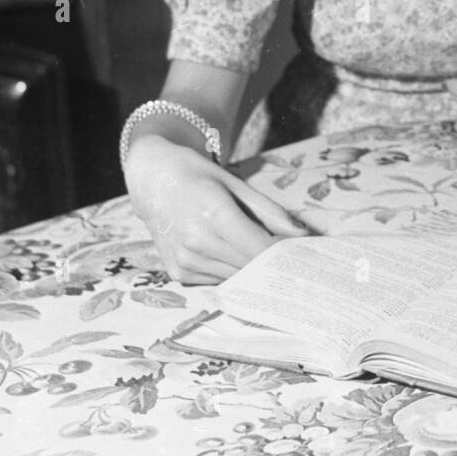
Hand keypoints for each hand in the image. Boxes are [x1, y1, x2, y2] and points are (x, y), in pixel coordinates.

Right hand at [124, 135, 309, 284]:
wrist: (153, 180)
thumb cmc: (199, 176)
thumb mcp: (236, 184)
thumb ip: (270, 211)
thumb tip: (302, 234)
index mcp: (215, 214)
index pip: (261, 248)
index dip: (284, 255)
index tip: (303, 257)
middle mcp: (197, 242)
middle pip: (250, 266)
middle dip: (273, 264)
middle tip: (292, 260)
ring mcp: (184, 261)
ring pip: (235, 277)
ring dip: (252, 270)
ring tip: (264, 256)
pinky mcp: (177, 272)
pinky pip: (216, 280)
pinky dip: (230, 270)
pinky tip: (231, 254)